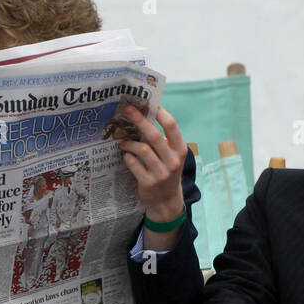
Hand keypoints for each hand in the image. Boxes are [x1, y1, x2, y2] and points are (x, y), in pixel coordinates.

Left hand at [119, 104, 186, 226]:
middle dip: (139, 120)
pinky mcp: (148, 183)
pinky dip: (127, 157)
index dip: (159, 112)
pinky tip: (126, 156)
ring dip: (129, 143)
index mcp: (180, 150)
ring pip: (142, 150)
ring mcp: (161, 173)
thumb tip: (146, 115)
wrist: (166, 201)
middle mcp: (173, 161)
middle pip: (154, 135)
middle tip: (127, 110)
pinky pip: (133, 164)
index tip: (147, 102)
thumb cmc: (167, 171)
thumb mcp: (172, 156)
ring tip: (122, 142)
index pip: (171, 126)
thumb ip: (164, 140)